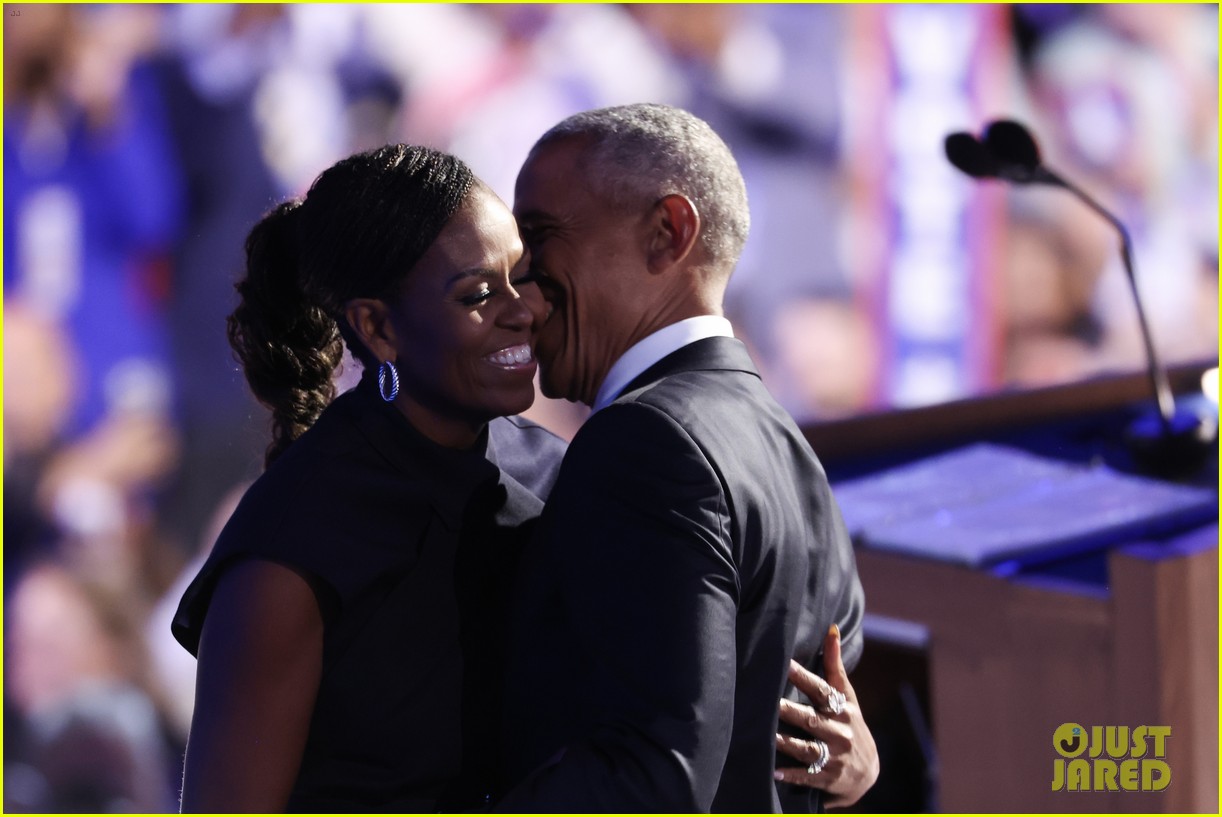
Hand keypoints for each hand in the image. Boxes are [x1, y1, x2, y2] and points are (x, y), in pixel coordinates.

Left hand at [774, 625, 879, 808]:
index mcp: (842, 708)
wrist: (868, 772)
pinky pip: (808, 776)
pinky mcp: (828, 778)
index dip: (803, 677)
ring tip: (765, 735)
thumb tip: (831, 628)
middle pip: (811, 719)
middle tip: (768, 701)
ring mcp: (835, 757)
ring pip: (807, 748)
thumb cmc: (850, 723)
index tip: (784, 663)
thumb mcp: (847, 696)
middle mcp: (840, 732)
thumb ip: (835, 665)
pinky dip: (792, 775)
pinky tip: (774, 772)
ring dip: (786, 743)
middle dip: (790, 711)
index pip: (821, 690)